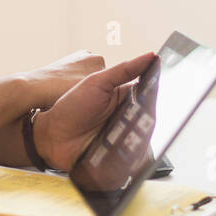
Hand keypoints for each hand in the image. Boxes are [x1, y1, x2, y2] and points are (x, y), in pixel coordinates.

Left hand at [32, 51, 156, 171]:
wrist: (51, 135)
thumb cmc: (71, 106)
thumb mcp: (97, 82)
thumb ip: (124, 70)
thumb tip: (150, 55)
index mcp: (125, 99)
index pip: (150, 98)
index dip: (156, 98)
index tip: (164, 97)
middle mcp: (127, 119)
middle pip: (149, 122)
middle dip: (147, 122)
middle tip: (135, 119)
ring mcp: (124, 139)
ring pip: (144, 141)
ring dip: (140, 140)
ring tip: (127, 135)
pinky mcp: (119, 158)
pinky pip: (135, 160)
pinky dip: (135, 158)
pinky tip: (129, 153)